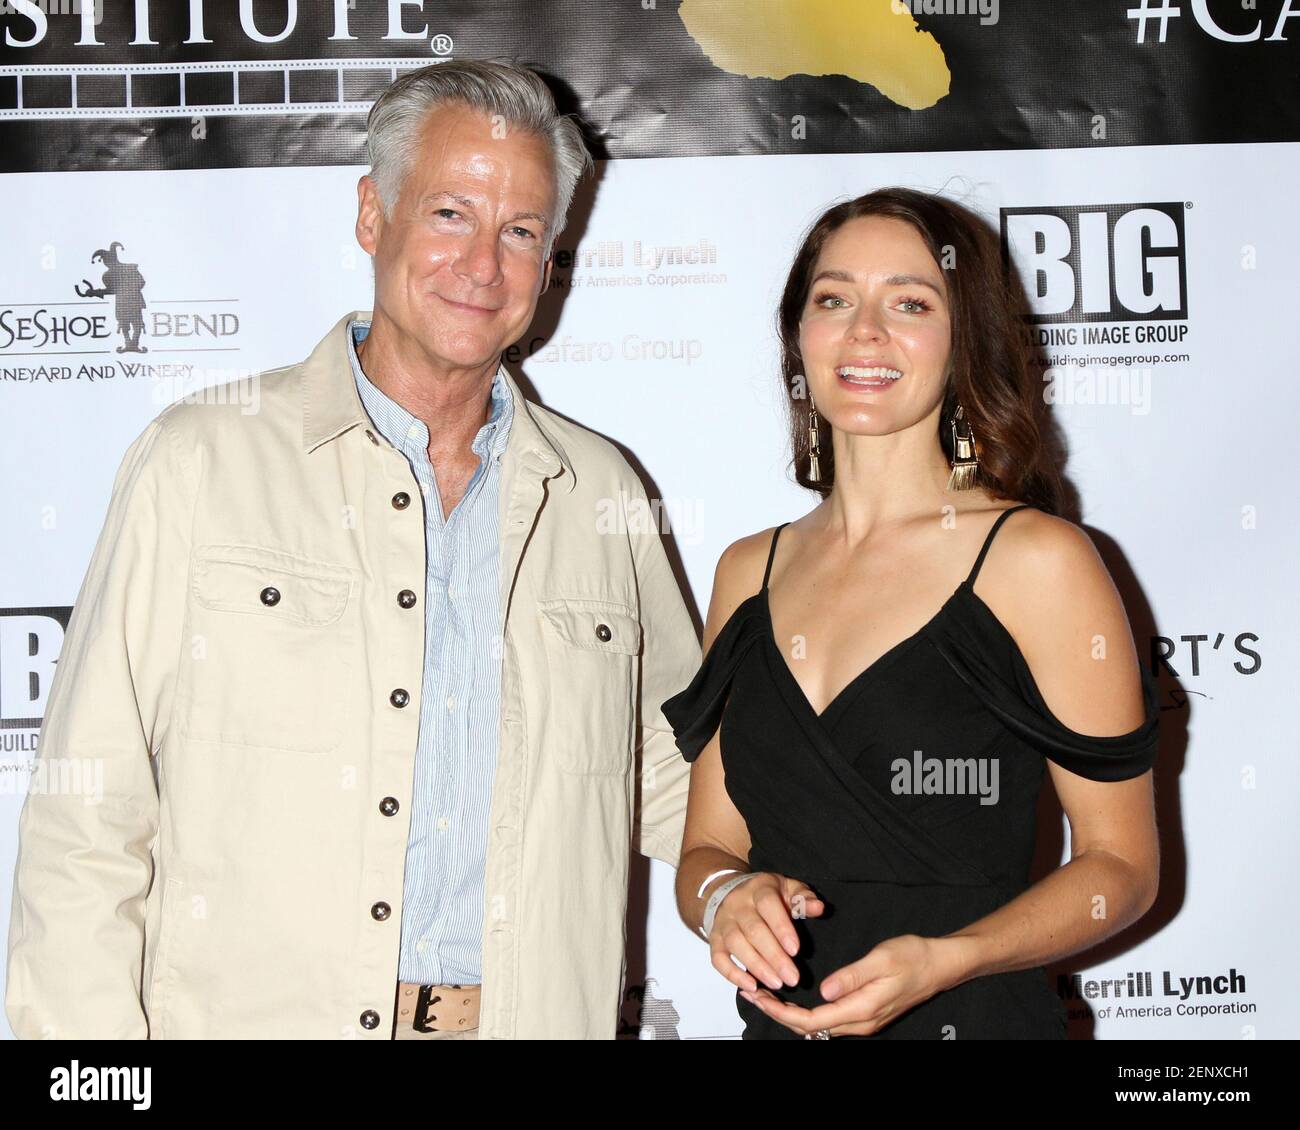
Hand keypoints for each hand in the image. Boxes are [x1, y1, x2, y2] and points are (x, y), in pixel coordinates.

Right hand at [707, 872, 824, 992]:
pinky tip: (752, 987)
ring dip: (756, 966)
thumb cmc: (767, 895)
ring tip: (777, 984)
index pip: (768, 905)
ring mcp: (724, 922)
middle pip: (753, 930)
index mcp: (759, 888)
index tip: (796, 950)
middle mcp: (738, 904)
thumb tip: (819, 908)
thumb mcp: (788, 888)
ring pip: (735, 944)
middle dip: (773, 956)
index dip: (781, 928)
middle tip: (792, 978)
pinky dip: (732, 974)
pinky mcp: (714, 939)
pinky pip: (718, 958)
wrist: (730, 892)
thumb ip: (804, 898)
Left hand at [739, 933, 958, 1036]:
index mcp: (861, 1009)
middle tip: (752, 992)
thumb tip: (825, 991)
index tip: (759, 997)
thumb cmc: (912, 956)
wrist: (939, 964)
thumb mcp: (881, 959)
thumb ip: (852, 976)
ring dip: (790, 1013)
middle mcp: (860, 1021)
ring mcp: (863, 1020)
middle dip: (778, 1013)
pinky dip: (806, 1011)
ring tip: (766, 994)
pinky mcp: (865, 1013)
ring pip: (818, 1026)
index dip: (781, 1012)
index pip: (812, 1020)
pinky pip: (829, 1019)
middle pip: (810, 1027)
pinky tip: (794, 997)